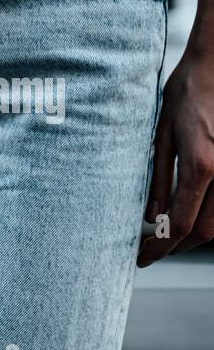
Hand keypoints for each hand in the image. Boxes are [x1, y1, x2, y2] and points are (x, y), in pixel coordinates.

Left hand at [139, 47, 213, 265]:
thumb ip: (159, 179)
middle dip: (176, 246)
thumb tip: (151, 215)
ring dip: (194, 234)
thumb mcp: (162, 135)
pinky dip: (209, 215)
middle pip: (204, 230)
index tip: (142, 257)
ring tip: (167, 236)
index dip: (160, 247)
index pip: (179, 223)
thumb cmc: (189, 92)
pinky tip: (190, 214)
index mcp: (202, 165)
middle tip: (151, 249)